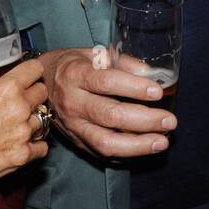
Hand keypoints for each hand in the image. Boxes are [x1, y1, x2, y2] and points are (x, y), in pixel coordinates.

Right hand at [0, 58, 49, 184]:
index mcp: (7, 88)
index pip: (35, 69)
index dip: (32, 71)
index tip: (29, 75)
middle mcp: (21, 107)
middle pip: (43, 92)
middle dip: (35, 95)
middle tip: (24, 100)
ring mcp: (25, 131)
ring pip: (43, 120)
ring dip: (34, 122)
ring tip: (22, 126)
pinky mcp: (25, 153)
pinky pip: (42, 147)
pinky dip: (36, 146)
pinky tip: (26, 145)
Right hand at [38, 47, 175, 158]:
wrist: (38, 86)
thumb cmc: (70, 66)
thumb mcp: (92, 54)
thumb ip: (123, 62)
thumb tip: (152, 72)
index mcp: (75, 75)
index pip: (106, 82)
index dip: (134, 88)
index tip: (157, 91)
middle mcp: (72, 102)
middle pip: (110, 115)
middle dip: (144, 120)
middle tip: (169, 120)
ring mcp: (73, 126)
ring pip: (106, 142)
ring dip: (138, 145)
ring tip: (162, 141)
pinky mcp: (77, 142)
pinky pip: (103, 154)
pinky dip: (127, 153)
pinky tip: (146, 148)